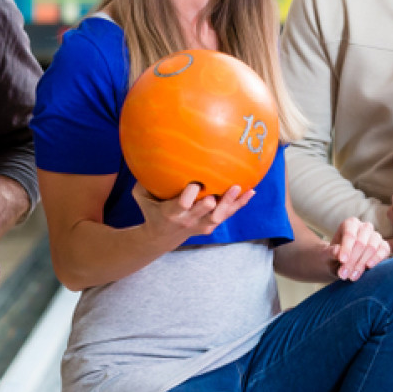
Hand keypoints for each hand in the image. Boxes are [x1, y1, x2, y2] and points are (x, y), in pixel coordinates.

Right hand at [132, 181, 255, 247]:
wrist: (161, 238)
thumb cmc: (151, 210)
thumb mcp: (141, 197)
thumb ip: (142, 180)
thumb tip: (144, 153)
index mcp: (172, 213)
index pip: (182, 205)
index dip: (189, 196)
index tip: (194, 183)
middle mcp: (189, 220)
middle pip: (206, 213)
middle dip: (216, 202)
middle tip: (228, 187)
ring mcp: (201, 224)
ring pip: (219, 216)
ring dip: (231, 203)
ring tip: (240, 188)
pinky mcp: (210, 225)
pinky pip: (227, 214)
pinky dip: (239, 204)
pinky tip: (251, 191)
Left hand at [328, 216, 389, 280]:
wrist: (343, 264)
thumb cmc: (335, 257)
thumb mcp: (328, 255)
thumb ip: (330, 252)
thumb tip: (336, 251)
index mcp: (350, 224)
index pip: (349, 235)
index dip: (346, 248)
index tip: (342, 260)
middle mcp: (364, 227)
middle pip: (361, 242)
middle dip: (352, 260)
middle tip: (344, 274)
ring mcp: (376, 236)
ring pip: (371, 248)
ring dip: (361, 264)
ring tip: (352, 276)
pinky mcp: (384, 246)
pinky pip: (384, 251)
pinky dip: (377, 259)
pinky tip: (368, 267)